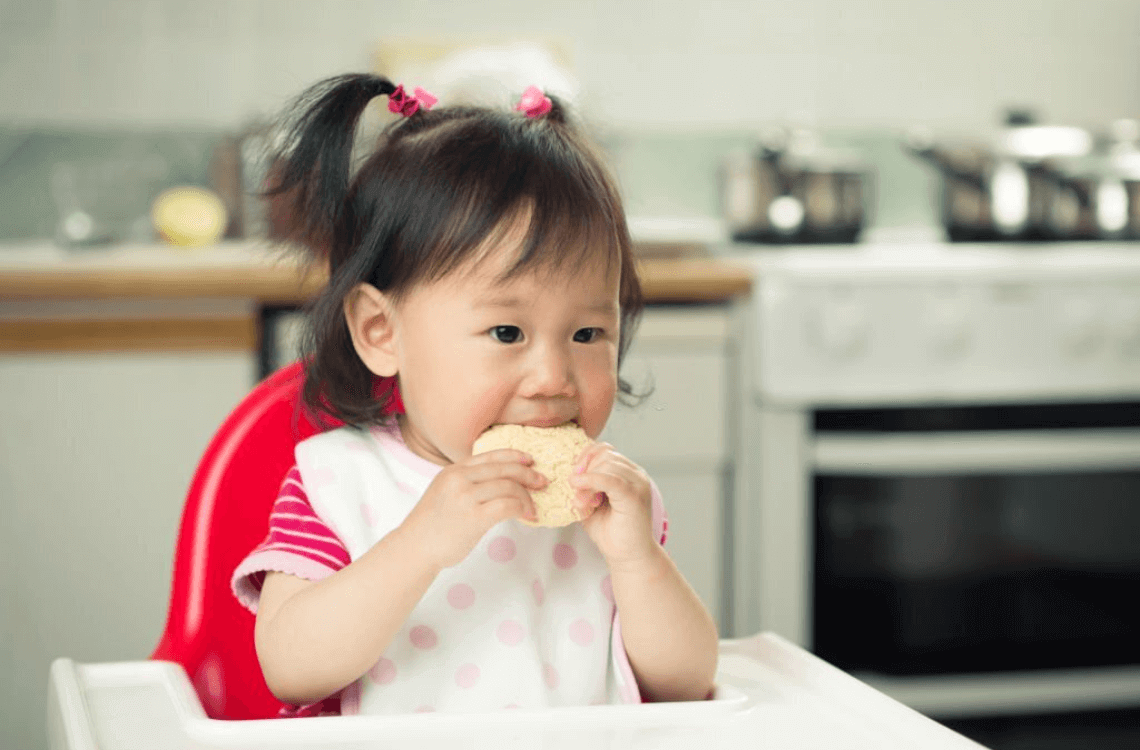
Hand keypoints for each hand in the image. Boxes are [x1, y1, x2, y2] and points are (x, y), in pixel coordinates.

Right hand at [400, 449, 546, 569]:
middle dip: (528, 474)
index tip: (530, 460)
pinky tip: (527, 516)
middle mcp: (460, 478)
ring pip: (509, 486)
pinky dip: (522, 509)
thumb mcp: (445, 492)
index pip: (491, 455)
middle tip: (542, 482)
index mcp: (453, 470)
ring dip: (526, 497)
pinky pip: (508, 506)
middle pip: (504, 468)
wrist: (414, 548)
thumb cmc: (432, 526)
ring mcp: (466, 496)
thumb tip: (500, 482)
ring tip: (533, 507)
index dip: (515, 456)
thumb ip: (466, 482)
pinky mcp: (474, 517)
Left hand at [568, 443, 656, 571]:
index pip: (605, 450)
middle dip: (585, 469)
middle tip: (574, 490)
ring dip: (587, 479)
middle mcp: (636, 475)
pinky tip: (579, 487)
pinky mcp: (634, 496)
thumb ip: (583, 487)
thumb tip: (569, 473)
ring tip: (580, 501)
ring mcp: (638, 484)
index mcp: (628, 473)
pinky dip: (591, 480)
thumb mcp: (591, 504)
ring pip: (607, 464)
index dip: (585, 456)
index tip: (572, 474)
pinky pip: (610, 479)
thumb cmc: (610, 532)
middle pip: (605, 454)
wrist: (628, 557)